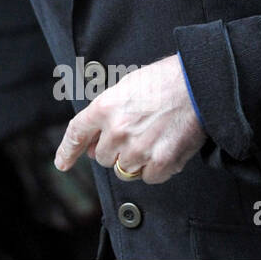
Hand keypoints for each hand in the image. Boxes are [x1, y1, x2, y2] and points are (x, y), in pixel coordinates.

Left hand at [53, 53, 206, 183]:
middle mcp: (117, 131)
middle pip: (102, 157)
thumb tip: (93, 141)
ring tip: (151, 139)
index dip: (67, 151)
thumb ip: (105, 114)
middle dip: (113, 150)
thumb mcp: (125, 88)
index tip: (62, 163)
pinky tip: (164, 149)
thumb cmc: (164, 81)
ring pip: (124, 170)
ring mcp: (139, 148)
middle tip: (133, 135)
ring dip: (134, 161)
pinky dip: (155, 169)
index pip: (77, 133)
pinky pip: (148, 178)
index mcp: (105, 108)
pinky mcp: (161, 162)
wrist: (198, 85)